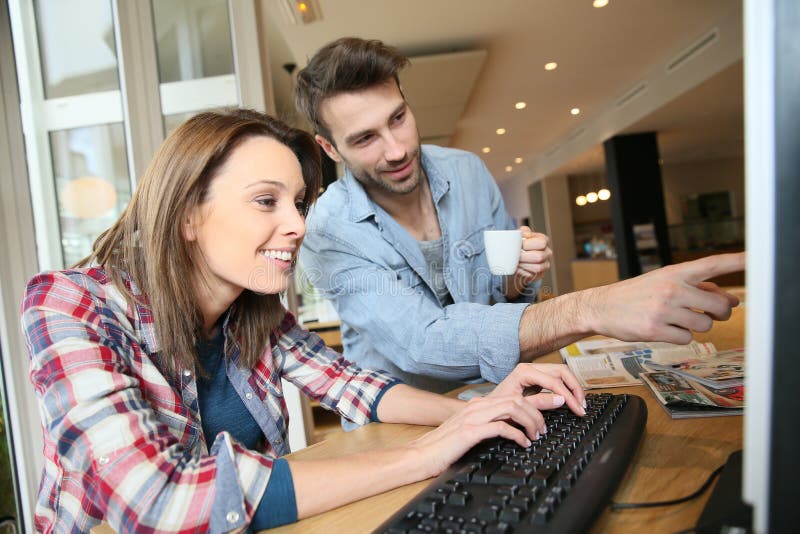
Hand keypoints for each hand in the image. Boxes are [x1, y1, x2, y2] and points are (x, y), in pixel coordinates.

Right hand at [408, 393, 552, 477]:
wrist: (420, 455)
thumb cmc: (444, 447)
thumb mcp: (470, 430)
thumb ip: (488, 424)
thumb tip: (512, 427)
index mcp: (479, 405)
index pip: (513, 396)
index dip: (536, 400)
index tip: (552, 405)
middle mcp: (477, 406)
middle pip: (518, 399)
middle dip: (539, 411)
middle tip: (546, 428)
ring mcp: (473, 417)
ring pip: (513, 408)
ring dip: (530, 422)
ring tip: (536, 436)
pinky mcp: (470, 431)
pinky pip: (501, 427)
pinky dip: (517, 435)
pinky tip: (523, 444)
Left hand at [490, 363, 585, 416]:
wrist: (485, 407)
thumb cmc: (497, 407)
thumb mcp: (518, 406)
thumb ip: (539, 402)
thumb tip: (561, 400)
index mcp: (524, 371)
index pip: (555, 382)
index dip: (570, 396)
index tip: (578, 409)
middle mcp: (530, 367)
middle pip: (562, 371)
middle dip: (575, 388)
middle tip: (582, 406)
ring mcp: (533, 370)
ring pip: (561, 373)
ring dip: (573, 387)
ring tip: (579, 404)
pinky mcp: (536, 377)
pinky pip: (556, 378)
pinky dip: (566, 388)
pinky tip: (570, 400)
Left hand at [515, 226, 550, 284]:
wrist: (513, 258)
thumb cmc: (518, 245)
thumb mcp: (519, 234)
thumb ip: (521, 232)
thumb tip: (521, 234)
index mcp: (543, 240)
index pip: (541, 243)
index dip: (527, 244)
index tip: (518, 245)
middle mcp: (547, 252)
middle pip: (539, 257)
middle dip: (524, 257)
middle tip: (515, 256)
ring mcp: (545, 265)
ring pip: (537, 268)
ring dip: (523, 265)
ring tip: (515, 262)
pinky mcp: (540, 274)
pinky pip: (533, 276)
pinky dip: (523, 273)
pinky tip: (517, 268)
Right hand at [585, 252, 743, 343]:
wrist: (601, 307)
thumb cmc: (635, 294)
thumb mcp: (664, 282)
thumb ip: (696, 288)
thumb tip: (730, 300)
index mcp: (675, 272)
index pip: (713, 264)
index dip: (738, 261)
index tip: (757, 257)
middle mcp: (672, 288)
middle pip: (720, 306)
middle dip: (720, 313)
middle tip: (710, 313)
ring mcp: (664, 310)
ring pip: (705, 325)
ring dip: (696, 326)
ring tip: (677, 320)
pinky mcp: (655, 330)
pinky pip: (686, 338)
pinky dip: (680, 336)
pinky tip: (664, 329)